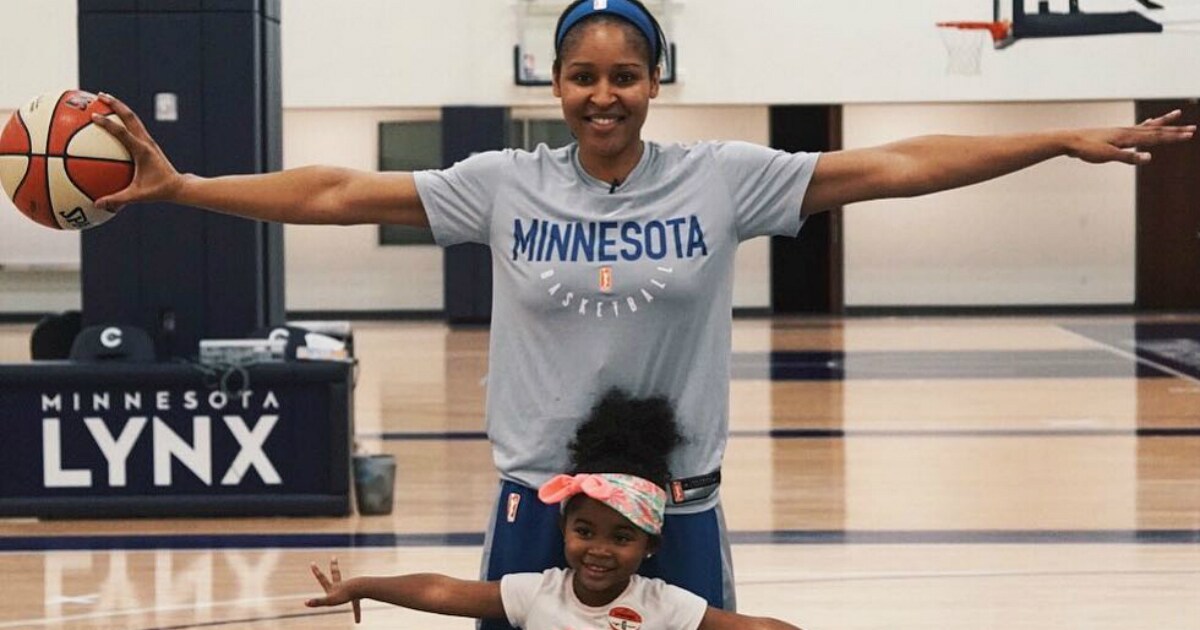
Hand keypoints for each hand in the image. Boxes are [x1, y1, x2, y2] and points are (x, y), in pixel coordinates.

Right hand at [89, 92, 185, 210]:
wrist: (178, 186)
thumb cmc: (159, 190)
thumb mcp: (138, 195)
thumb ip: (118, 199)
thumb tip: (97, 204)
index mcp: (143, 151)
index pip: (123, 133)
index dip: (108, 124)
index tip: (93, 116)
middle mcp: (146, 142)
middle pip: (130, 117)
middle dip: (115, 104)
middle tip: (99, 95)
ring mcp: (147, 141)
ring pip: (133, 118)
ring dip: (119, 107)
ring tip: (103, 98)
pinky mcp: (147, 143)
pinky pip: (133, 126)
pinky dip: (122, 118)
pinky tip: (111, 118)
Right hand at [306, 557, 362, 622]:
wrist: (360, 589)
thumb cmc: (344, 595)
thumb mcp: (329, 601)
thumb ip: (317, 602)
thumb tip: (305, 602)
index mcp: (333, 587)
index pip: (322, 578)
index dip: (316, 572)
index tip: (312, 562)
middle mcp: (341, 585)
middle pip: (336, 574)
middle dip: (333, 566)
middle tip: (334, 557)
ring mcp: (350, 588)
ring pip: (348, 586)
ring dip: (348, 586)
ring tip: (349, 592)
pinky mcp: (358, 595)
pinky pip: (356, 605)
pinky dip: (357, 613)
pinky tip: (358, 621)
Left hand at [1065, 109, 1194, 164]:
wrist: (1069, 141)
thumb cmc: (1087, 149)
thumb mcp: (1108, 155)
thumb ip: (1129, 157)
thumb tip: (1149, 157)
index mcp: (1128, 136)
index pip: (1156, 137)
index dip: (1173, 137)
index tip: (1190, 135)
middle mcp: (1128, 131)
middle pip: (1156, 130)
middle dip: (1175, 130)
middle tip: (1193, 128)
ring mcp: (1122, 131)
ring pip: (1149, 126)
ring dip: (1164, 122)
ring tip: (1177, 114)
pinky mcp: (1116, 134)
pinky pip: (1137, 128)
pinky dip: (1147, 125)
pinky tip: (1149, 124)